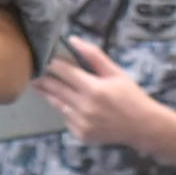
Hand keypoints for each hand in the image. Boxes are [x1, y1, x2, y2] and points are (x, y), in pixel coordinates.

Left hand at [34, 36, 172, 151]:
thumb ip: (94, 56)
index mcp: (94, 88)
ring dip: (48, 94)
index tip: (42, 56)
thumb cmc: (130, 95)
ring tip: (39, 84)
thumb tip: (73, 40)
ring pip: (58, 104)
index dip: (51, 63)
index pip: (64, 72)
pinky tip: (69, 104)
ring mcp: (81, 123)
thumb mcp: (115, 72)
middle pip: (55, 89)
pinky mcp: (81, 134)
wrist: (142, 126)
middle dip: (43, 78)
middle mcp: (85, 107)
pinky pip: (66, 118)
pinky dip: (66, 110)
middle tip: (32, 71)